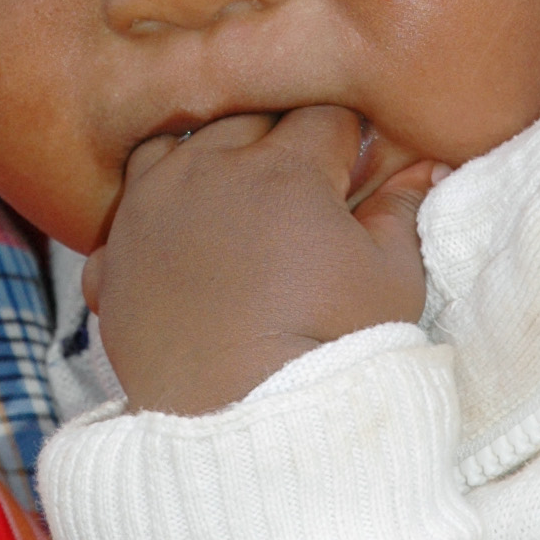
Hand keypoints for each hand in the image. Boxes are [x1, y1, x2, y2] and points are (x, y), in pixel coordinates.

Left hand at [83, 107, 444, 414]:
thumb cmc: (331, 350)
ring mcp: (151, 212)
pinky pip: (125, 217)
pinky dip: (149, 226)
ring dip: (202, 165)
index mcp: (284, 169)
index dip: (345, 145)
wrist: (244, 422)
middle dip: (276, 144)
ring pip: (173, 148)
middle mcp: (209, 173)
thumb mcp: (393, 280)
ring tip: (229, 208)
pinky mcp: (114, 259)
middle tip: (297, 198)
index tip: (351, 177)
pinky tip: (175, 253)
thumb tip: (425, 169)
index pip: (323, 117)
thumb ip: (402, 212)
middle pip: (246, 121)